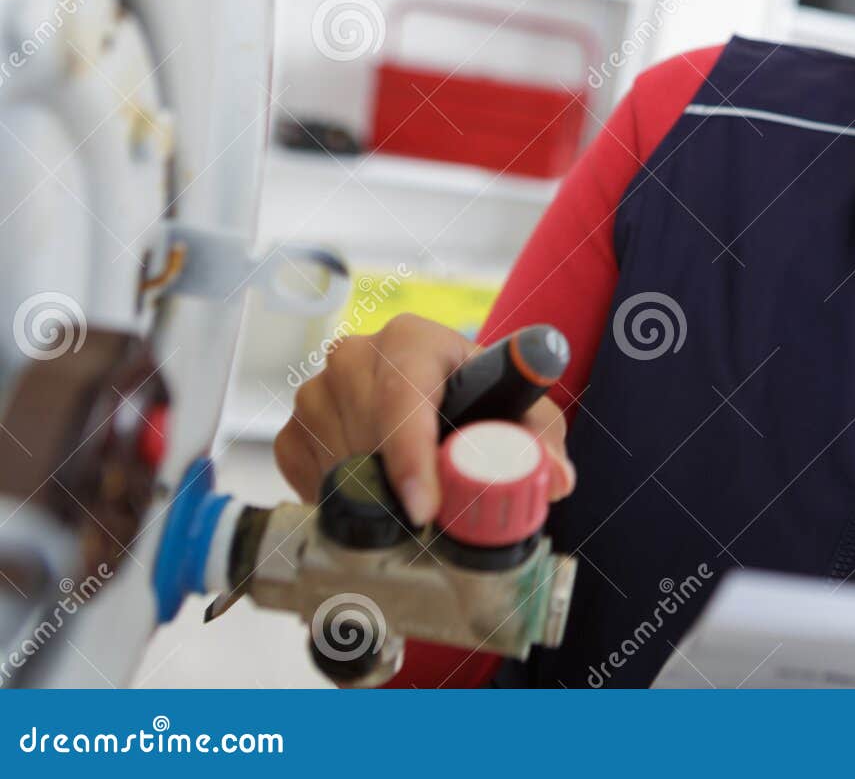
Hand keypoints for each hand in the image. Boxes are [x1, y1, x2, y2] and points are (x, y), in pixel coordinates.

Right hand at [273, 313, 576, 524]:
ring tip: (411, 492)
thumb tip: (556, 479)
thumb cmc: (483, 400)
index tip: (425, 508)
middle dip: (400, 487)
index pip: (401, 398)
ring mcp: (316, 391)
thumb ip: (543, 442)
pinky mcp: (293, 428)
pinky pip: (309, 481)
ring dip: (374, 495)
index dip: (411, 457)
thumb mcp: (522, 414)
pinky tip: (378, 487)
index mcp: (411, 339)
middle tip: (434, 519)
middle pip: (366, 439)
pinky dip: (342, 499)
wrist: (440, 399)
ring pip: (335, 466)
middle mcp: (354, 355)